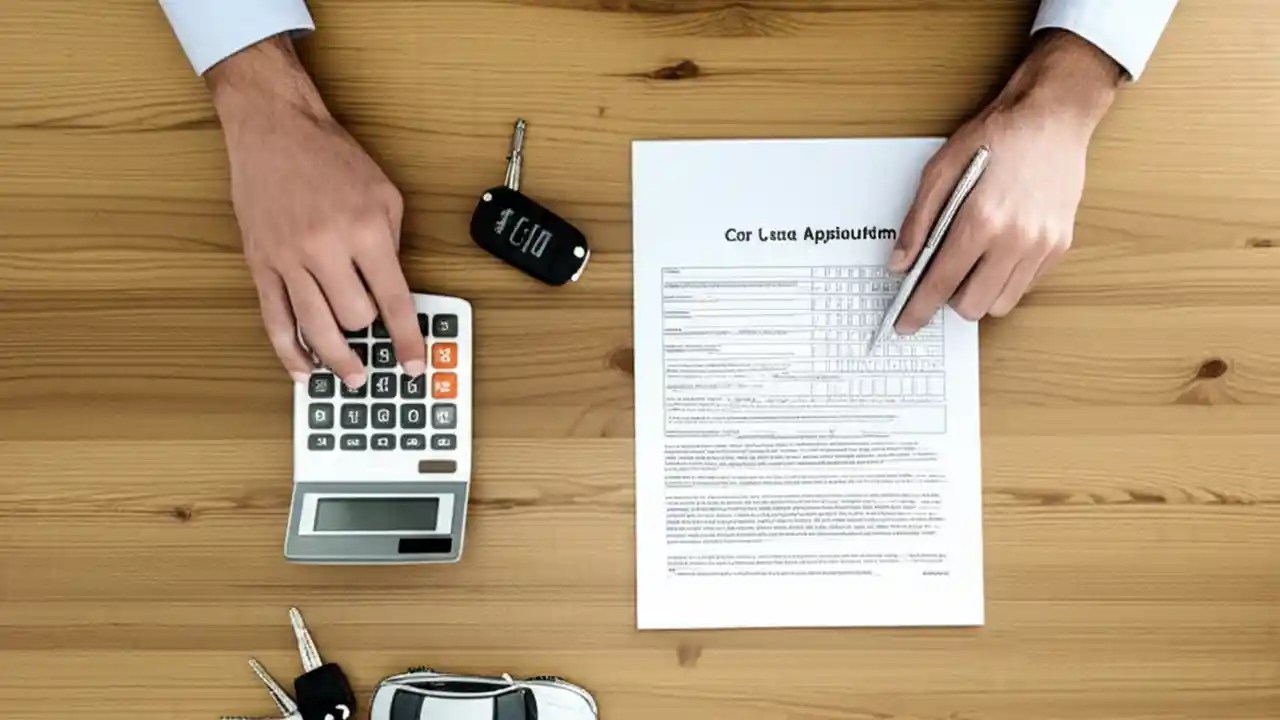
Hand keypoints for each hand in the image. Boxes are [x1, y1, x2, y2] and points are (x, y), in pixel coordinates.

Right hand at [206, 36, 423, 386]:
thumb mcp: (384, 195)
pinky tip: (303, 370)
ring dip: (336, 360)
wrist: (274, 128)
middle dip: (369, 334)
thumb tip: (389, 293)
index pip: (393, 301)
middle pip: (354, 317)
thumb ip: (391, 245)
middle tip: (377, 345)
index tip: (413, 367)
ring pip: (315, 327)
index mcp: (365, 230)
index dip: (407, 340)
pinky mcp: (261, 264)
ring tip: (351, 378)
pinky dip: (290, 351)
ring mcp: (288, 258)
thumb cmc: (332, 158)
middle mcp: (325, 248)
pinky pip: (275, 319)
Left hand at [890, 30, 1123, 333]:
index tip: (905, 324)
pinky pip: (1025, 286)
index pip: (940, 283)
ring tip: (971, 264)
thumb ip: (918, 222)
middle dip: (949, 300)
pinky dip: (1004, 280)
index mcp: (980, 220)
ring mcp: (1042, 245)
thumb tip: (900, 263)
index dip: (918, 309)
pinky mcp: (1060, 245)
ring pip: (1001, 303)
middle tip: (941, 277)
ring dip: (979, 294)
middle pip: (973, 305)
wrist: (1052, 116)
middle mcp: (1015, 239)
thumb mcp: (941, 170)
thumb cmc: (996, 137)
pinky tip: (996, 253)